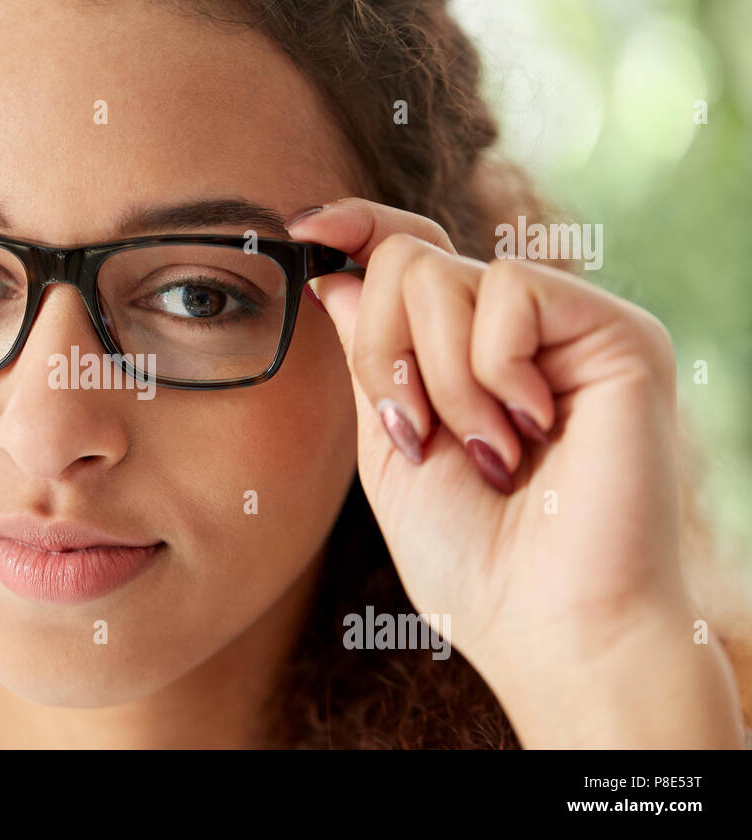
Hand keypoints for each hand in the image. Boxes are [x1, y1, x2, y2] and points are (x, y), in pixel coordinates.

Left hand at [288, 198, 743, 746]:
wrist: (546, 622)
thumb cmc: (469, 555)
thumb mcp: (388, 449)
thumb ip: (369, 358)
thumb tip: (339, 275)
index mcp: (467, 353)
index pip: (411, 256)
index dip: (356, 227)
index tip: (301, 228)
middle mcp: (520, 331)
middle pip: (408, 258)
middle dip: (383, 353)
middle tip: (414, 433)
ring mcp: (570, 328)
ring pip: (445, 272)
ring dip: (438, 381)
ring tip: (486, 452)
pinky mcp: (617, 332)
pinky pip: (507, 290)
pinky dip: (489, 371)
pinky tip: (528, 429)